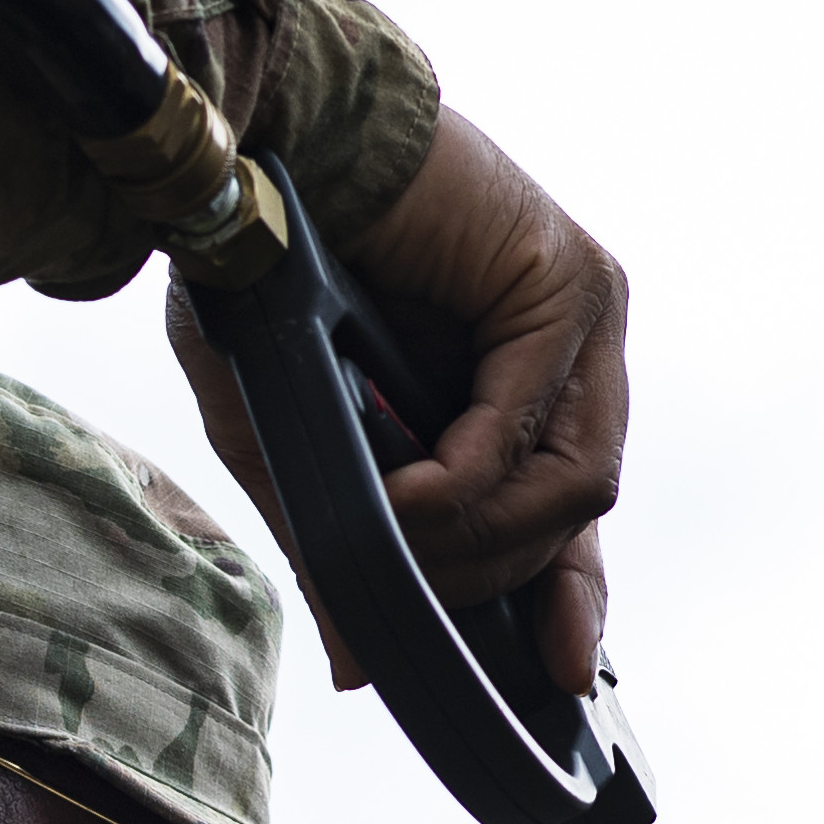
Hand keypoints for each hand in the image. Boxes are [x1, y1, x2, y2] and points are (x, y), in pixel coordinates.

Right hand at [161, 107, 627, 690]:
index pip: (562, 514)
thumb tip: (359, 663)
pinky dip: (467, 485)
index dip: (563, 600)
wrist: (246, 146)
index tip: (553, 677)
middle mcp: (564, 350)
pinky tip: (407, 496)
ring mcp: (577, 318)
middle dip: (493, 581)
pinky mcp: (567, 285)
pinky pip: (532, 435)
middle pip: (572, 514)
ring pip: (570, 488)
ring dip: (475, 539)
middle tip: (407, 600)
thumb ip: (343, 537)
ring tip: (391, 534)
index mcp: (514, 381)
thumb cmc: (259, 270)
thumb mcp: (295, 438)